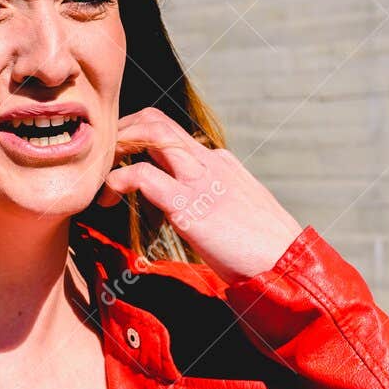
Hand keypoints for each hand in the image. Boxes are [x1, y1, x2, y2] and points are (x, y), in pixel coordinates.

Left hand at [96, 107, 304, 284]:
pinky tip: (108, 196)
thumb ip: (216, 203)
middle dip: (122, 130)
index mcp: (221, 163)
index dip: (140, 141)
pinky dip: (117, 179)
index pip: (173, 135)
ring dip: (117, 145)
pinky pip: (143, 176)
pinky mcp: (190, 205)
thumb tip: (196, 213)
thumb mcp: (240, 213)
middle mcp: (210, 162)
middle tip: (101, 157)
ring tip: (99, 171)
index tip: (120, 158)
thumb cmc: (266, 250)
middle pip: (157, 122)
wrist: (288, 266)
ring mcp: (200, 180)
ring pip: (151, 133)